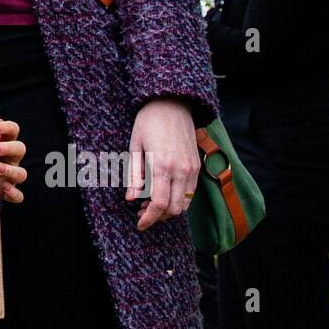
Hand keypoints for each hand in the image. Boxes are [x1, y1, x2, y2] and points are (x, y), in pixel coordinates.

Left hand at [0, 117, 25, 202]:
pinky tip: (4, 188)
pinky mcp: (8, 192)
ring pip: (22, 173)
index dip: (7, 127)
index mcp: (4, 142)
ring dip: (10, 170)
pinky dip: (14, 193)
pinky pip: (18, 195)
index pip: (14, 130)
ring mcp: (11, 176)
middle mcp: (11, 158)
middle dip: (7, 147)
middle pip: (20, 148)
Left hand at [126, 98, 199, 230]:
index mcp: (162, 166)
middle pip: (174, 209)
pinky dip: (179, 199)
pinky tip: (163, 192)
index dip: (149, 219)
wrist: (172, 104)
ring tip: (150, 203)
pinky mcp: (197, 166)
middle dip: (158, 216)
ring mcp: (192, 169)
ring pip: (185, 204)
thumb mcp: (135, 147)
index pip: (158, 204)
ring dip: (169, 210)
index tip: (139, 224)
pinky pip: (191, 193)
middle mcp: (181, 171)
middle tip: (141, 212)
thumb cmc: (148, 122)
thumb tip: (131, 199)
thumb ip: (134, 176)